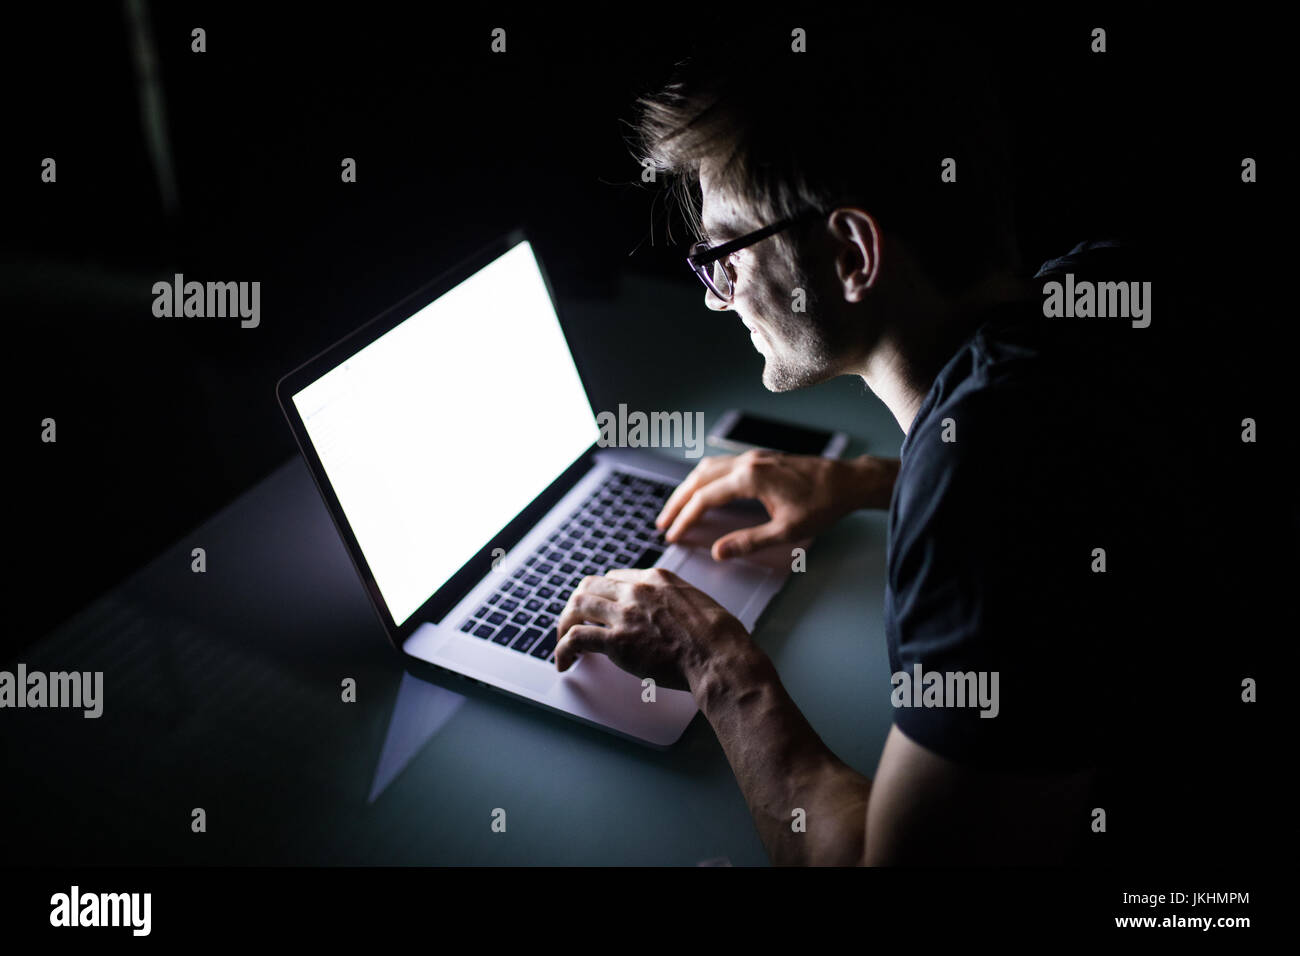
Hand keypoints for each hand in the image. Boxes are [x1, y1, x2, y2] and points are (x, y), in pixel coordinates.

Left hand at [554, 567, 750, 691]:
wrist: (719, 656)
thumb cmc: (717, 637)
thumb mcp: (695, 600)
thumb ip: (672, 599)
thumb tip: (666, 612)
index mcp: (656, 578)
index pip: (614, 577)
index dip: (602, 595)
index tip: (598, 610)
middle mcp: (636, 590)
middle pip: (588, 586)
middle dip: (577, 606)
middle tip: (574, 623)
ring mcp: (625, 614)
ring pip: (576, 606)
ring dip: (564, 625)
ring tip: (564, 643)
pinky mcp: (617, 640)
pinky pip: (576, 638)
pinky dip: (563, 650)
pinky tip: (564, 662)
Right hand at [654, 449, 899, 559]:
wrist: (848, 481)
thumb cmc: (823, 505)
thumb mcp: (786, 531)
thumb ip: (749, 541)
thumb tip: (718, 552)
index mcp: (749, 478)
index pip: (704, 498)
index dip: (685, 518)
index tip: (672, 535)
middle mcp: (747, 462)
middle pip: (698, 479)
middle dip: (677, 501)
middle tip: (663, 523)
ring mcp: (753, 458)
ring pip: (707, 468)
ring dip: (688, 488)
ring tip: (676, 508)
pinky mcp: (760, 459)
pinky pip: (721, 465)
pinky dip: (704, 479)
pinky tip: (704, 491)